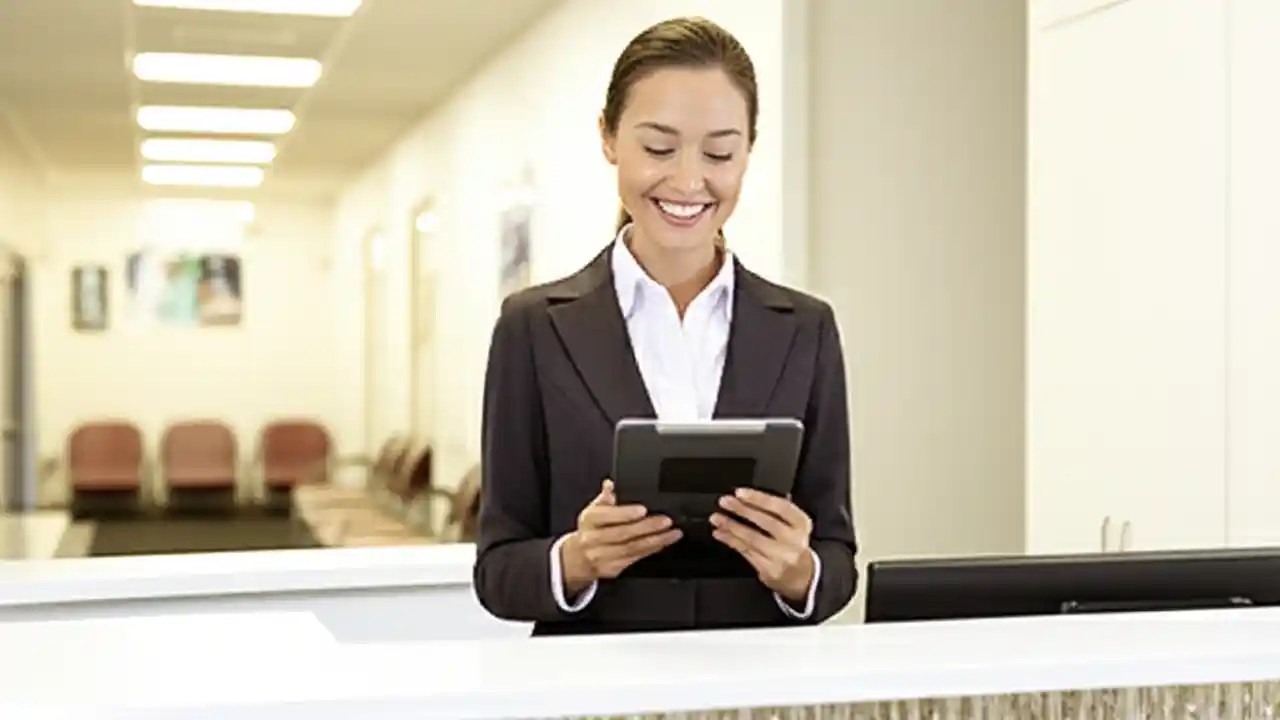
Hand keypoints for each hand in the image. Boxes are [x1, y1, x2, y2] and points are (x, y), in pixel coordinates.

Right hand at [560, 479, 682, 596]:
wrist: (578, 558)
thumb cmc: (591, 529)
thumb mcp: (593, 510)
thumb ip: (605, 497)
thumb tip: (610, 484)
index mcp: (589, 520)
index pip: (607, 516)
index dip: (625, 513)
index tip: (643, 510)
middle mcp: (593, 539)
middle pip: (623, 534)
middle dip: (648, 527)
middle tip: (666, 521)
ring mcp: (602, 556)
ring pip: (633, 548)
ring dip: (656, 541)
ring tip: (673, 533)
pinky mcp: (613, 569)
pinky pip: (636, 558)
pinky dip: (652, 550)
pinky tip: (663, 543)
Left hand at [710, 488, 814, 603]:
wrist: (801, 576)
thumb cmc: (793, 543)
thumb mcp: (793, 524)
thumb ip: (775, 510)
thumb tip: (747, 496)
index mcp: (801, 523)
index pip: (780, 507)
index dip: (758, 498)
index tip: (740, 492)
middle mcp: (793, 541)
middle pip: (765, 522)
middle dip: (742, 510)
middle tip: (725, 501)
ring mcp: (781, 557)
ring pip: (752, 539)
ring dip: (731, 527)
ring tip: (717, 518)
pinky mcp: (768, 570)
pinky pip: (745, 552)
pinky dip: (730, 541)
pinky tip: (721, 534)